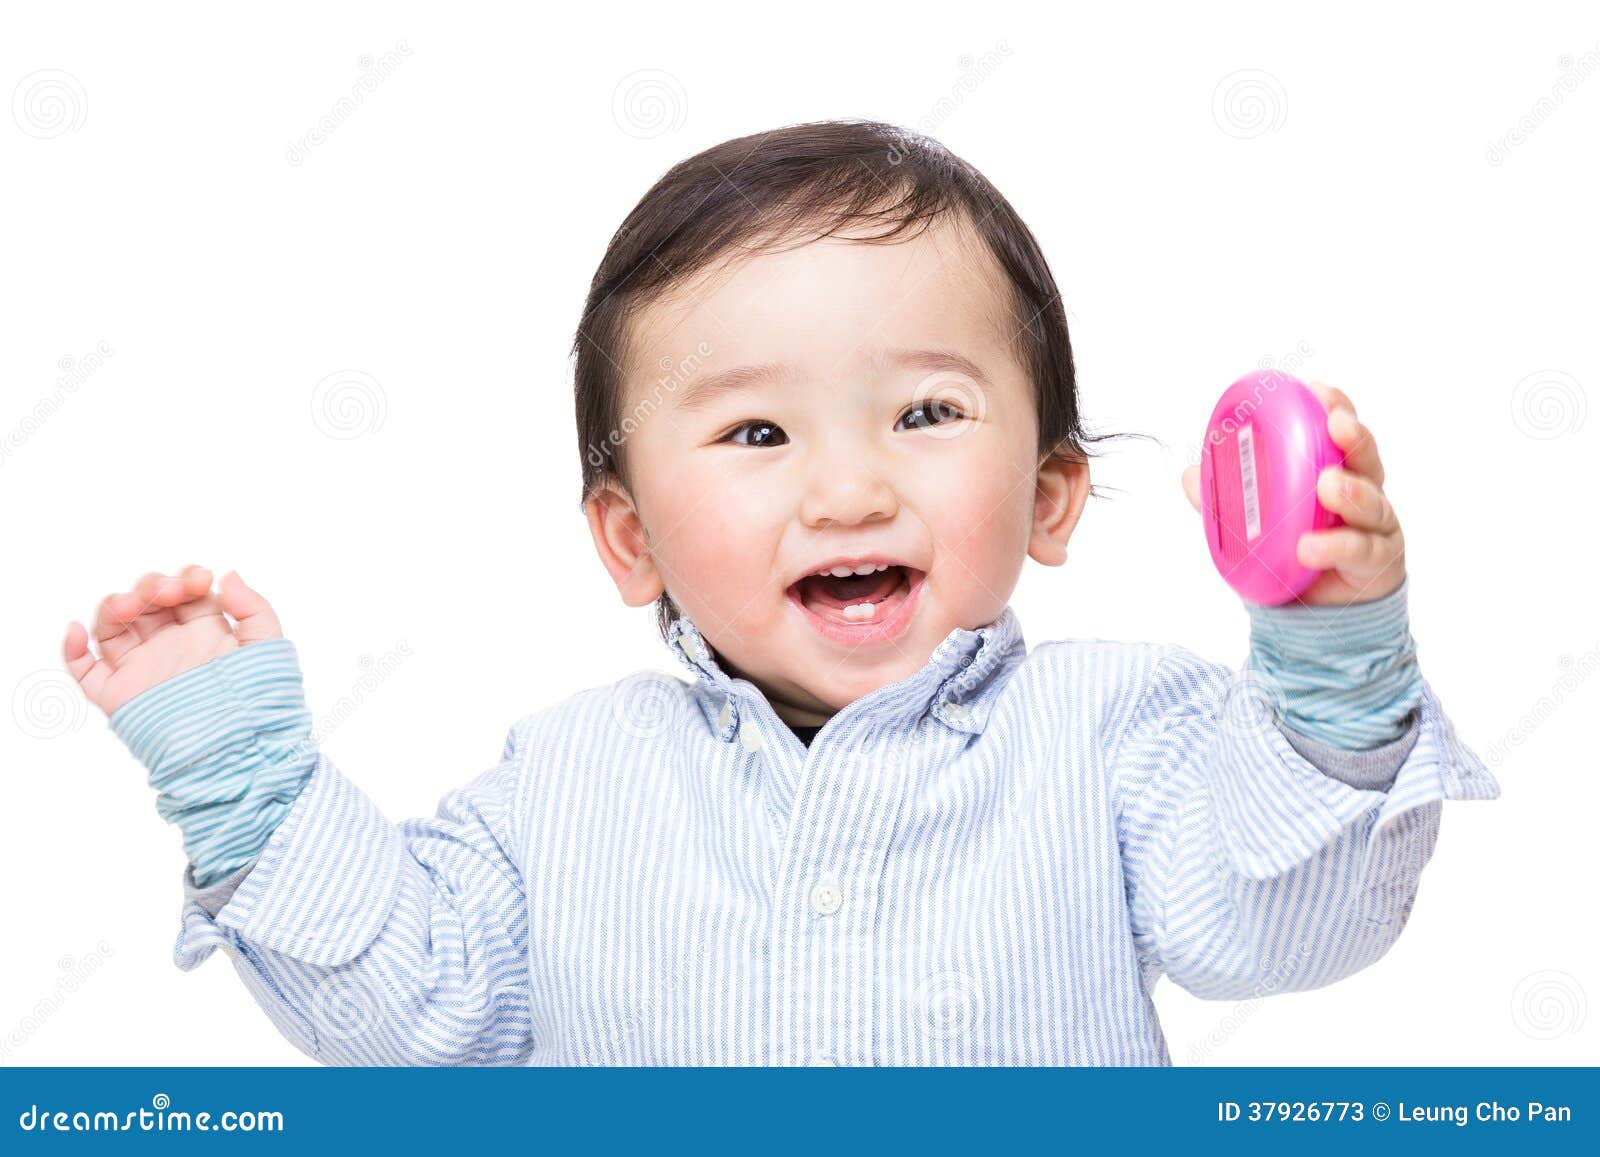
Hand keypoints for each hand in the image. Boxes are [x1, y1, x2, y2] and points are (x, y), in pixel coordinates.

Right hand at [63, 566, 283, 716]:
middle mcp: (170, 647)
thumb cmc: (261, 701)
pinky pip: (85, 669)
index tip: (199, 580)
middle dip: (153, 586)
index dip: (187, 578)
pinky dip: (73, 648)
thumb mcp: (267, 646)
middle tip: (170, 591)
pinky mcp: (119, 694)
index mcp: (205, 633)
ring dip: (115, 606)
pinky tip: (76, 630)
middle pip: (147, 603)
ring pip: (114, 626)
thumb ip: (253, 608)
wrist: (240, 750)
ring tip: (130, 604)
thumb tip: (228, 574)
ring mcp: (142, 669)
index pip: (185, 594)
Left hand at [1182, 381, 1405, 606]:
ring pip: (1372, 503)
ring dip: (1351, 492)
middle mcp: (1362, 491)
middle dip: (1353, 439)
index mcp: (1335, 470)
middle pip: (1366, 458)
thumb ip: (1227, 501)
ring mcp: (1375, 526)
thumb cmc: (1291, 552)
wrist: (1315, 609)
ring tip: (1328, 486)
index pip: (1340, 431)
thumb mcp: (1253, 523)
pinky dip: (1335, 547)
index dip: (1334, 407)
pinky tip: (1310, 547)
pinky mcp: (1377, 561)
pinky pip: (1360, 550)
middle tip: (1336, 426)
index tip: (1316, 389)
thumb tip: (1191, 476)